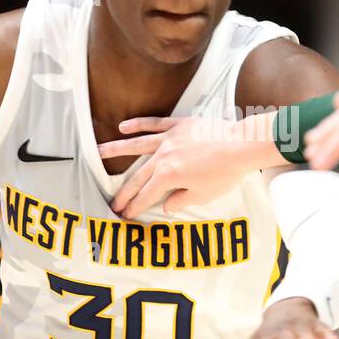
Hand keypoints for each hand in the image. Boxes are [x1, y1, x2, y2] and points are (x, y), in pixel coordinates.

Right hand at [98, 112, 281, 218]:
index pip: (147, 194)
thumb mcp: (202, 195)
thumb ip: (180, 201)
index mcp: (168, 176)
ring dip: (116, 150)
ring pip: (138, 145)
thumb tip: (167, 206)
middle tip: (112, 201)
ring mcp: (169, 139)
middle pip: (138, 175)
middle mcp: (163, 157)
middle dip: (124, 191)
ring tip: (98, 153)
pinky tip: (123, 127)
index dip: (135, 206)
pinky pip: (155, 123)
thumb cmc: (225, 173)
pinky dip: (138, 124)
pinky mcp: (178, 125)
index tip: (125, 214)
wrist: (241, 145)